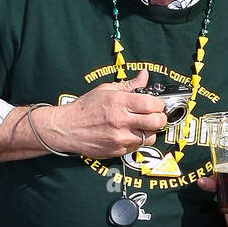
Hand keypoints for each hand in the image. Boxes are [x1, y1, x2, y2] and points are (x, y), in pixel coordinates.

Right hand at [45, 70, 167, 158]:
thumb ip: (129, 85)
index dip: (159, 104)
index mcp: (119, 102)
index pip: (152, 104)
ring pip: (150, 137)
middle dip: (160, 118)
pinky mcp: (118, 150)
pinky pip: (137, 146)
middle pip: (157, 122)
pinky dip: (137, 140)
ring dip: (150, 131)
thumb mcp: (105, 90)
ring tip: (142, 126)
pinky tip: (129, 134)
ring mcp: (120, 138)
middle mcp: (121, 121)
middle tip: (156, 116)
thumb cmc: (85, 108)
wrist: (67, 129)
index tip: (156, 104)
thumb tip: (144, 75)